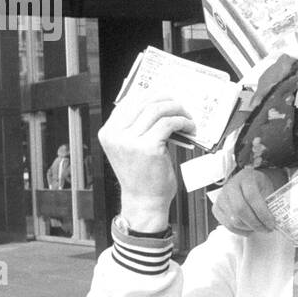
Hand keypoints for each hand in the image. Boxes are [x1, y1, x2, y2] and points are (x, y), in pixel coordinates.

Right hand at [99, 97, 194, 231]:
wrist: (144, 202)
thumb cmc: (142, 176)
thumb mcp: (130, 148)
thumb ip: (137, 128)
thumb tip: (159, 105)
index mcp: (108, 132)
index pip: (129, 101)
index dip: (150, 94)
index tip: (166, 96)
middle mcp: (115, 135)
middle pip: (144, 102)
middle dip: (166, 99)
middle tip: (180, 105)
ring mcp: (130, 141)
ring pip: (157, 110)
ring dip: (177, 110)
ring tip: (187, 117)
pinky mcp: (148, 148)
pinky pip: (169, 124)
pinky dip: (182, 122)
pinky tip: (189, 127)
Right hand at [212, 167, 287, 233]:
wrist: (247, 183)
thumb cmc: (259, 187)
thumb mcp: (268, 189)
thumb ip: (270, 203)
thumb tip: (274, 222)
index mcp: (245, 178)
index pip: (252, 197)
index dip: (263, 213)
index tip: (272, 223)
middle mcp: (230, 186)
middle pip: (240, 210)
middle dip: (255, 224)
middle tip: (267, 229)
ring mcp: (221, 197)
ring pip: (233, 220)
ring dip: (248, 228)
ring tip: (259, 228)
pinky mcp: (216, 208)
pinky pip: (227, 225)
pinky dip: (240, 231)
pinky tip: (249, 229)